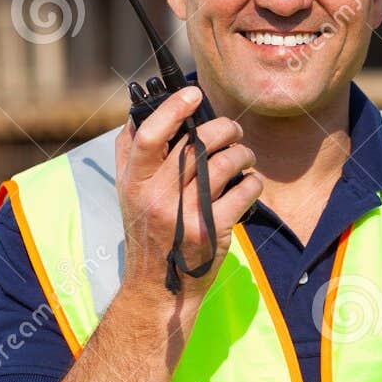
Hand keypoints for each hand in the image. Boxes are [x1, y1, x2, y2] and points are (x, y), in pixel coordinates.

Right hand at [114, 86, 260, 306]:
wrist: (158, 289)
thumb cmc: (148, 233)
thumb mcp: (128, 195)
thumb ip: (130, 155)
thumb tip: (138, 111)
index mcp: (133, 183)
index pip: (148, 136)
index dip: (172, 109)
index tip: (193, 93)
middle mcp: (156, 197)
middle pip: (196, 144)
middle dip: (223, 129)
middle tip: (233, 130)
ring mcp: (185, 214)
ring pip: (224, 163)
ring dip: (243, 154)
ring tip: (245, 157)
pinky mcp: (211, 231)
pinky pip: (243, 192)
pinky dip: (253, 183)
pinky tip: (251, 183)